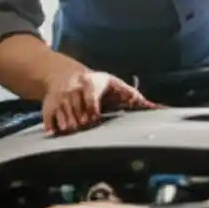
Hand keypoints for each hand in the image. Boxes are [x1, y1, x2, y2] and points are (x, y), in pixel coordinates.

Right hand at [42, 70, 158, 135]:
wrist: (64, 74)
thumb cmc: (96, 83)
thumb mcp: (114, 84)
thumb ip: (133, 97)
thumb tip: (160, 109)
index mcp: (89, 84)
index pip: (90, 100)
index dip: (92, 112)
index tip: (95, 119)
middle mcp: (72, 90)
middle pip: (77, 111)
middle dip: (81, 122)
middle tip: (86, 128)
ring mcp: (59, 99)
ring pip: (63, 117)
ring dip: (68, 127)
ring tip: (73, 132)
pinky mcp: (49, 106)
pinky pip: (49, 120)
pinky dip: (52, 127)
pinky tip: (56, 133)